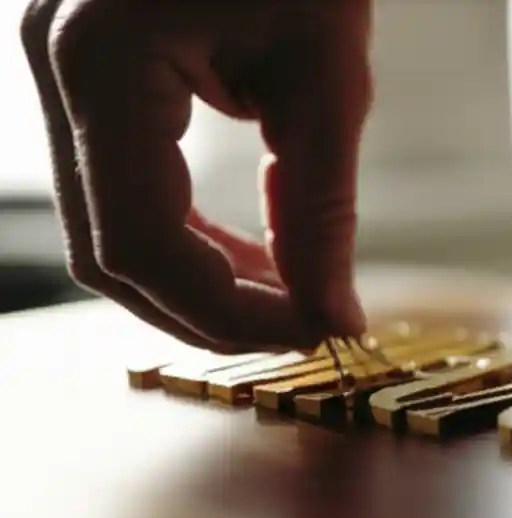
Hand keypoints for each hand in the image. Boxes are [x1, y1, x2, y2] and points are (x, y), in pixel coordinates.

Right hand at [22, 0, 371, 352]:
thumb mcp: (329, 76)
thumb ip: (322, 207)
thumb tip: (331, 314)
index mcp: (102, 64)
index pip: (143, 244)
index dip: (230, 313)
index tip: (318, 332)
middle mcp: (52, 68)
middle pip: (108, 252)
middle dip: (210, 311)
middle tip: (304, 327)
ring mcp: (55, 67)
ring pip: (106, 229)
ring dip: (196, 281)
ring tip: (287, 294)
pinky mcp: (86, 71)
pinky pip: (118, 185)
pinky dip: (184, 234)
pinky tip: (251, 252)